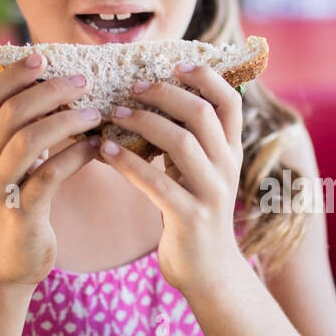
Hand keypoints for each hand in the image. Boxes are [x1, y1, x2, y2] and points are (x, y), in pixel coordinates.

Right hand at [0, 53, 101, 288]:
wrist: (7, 264)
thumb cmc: (19, 205)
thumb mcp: (12, 166)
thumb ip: (23, 132)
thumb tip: (56, 89)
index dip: (15, 73)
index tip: (44, 58)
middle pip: (12, 112)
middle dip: (49, 91)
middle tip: (83, 81)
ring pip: (28, 140)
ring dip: (65, 121)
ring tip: (95, 113)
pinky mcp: (21, 212)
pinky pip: (49, 175)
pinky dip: (75, 157)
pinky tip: (97, 148)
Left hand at [98, 63, 244, 295]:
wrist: (208, 271)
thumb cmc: (194, 214)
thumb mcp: (199, 173)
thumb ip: (188, 141)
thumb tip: (152, 101)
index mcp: (232, 152)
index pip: (230, 101)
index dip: (206, 76)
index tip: (176, 64)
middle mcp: (227, 168)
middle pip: (201, 113)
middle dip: (163, 93)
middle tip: (131, 87)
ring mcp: (211, 193)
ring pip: (180, 142)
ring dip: (141, 122)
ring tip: (112, 114)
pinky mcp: (190, 217)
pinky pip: (156, 181)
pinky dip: (127, 162)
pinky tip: (104, 151)